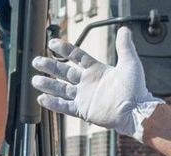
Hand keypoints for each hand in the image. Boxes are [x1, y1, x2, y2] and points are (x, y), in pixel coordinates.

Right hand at [31, 29, 160, 140]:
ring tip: (34, 80)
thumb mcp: (130, 62)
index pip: (76, 57)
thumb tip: (124, 30)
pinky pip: (65, 107)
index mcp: (97, 70)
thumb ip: (124, 46)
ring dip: (48, 85)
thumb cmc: (135, 88)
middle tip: (36, 61)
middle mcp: (88, 83)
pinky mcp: (84, 110)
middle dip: (50, 66)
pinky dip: (53, 104)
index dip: (64, 49)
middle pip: (64, 72)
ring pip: (61, 89)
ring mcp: (85, 97)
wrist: (136, 110)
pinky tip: (41, 99)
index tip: (52, 43)